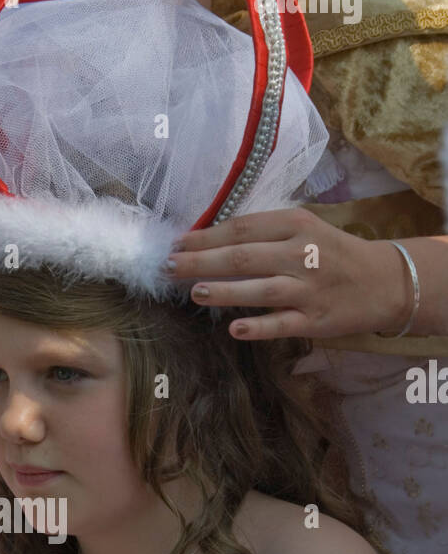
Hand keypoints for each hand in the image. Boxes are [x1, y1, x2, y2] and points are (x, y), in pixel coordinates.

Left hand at [168, 208, 409, 341]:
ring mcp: (309, 289)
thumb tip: (209, 240)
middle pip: (244, 257)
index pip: (242, 229)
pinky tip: (234, 328)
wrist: (383, 282)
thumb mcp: (303, 230)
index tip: (176, 244)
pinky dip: (258, 326)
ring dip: (225, 291)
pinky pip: (282, 324)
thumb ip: (263, 233)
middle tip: (170, 267)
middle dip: (202, 262)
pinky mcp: (315, 320)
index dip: (205, 237)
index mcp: (296, 225)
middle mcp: (301, 254)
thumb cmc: (332, 253)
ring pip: (260, 289)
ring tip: (195, 293)